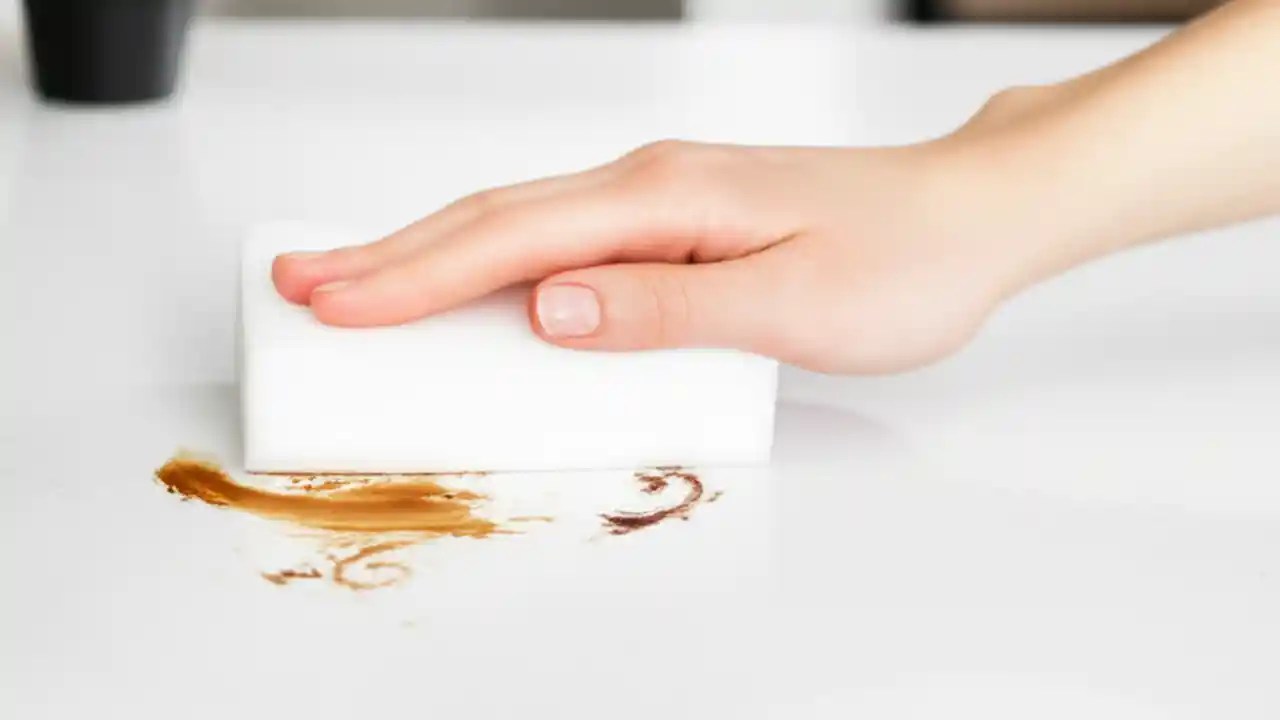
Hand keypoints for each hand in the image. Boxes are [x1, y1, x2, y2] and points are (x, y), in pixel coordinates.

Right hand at [271, 135, 1036, 373]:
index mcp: (664, 201)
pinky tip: (474, 279)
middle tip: (303, 281)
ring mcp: (662, 197)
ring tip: (359, 279)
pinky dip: (496, 258)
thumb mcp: (789, 304)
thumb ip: (665, 309)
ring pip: (520, 222)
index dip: (412, 276)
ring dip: (433, 253)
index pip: (510, 242)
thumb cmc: (902, 263)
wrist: (974, 216)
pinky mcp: (679, 220)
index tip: (333, 300)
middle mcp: (651, 185)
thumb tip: (549, 309)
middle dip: (392, 256)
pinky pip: (562, 237)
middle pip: (493, 219)